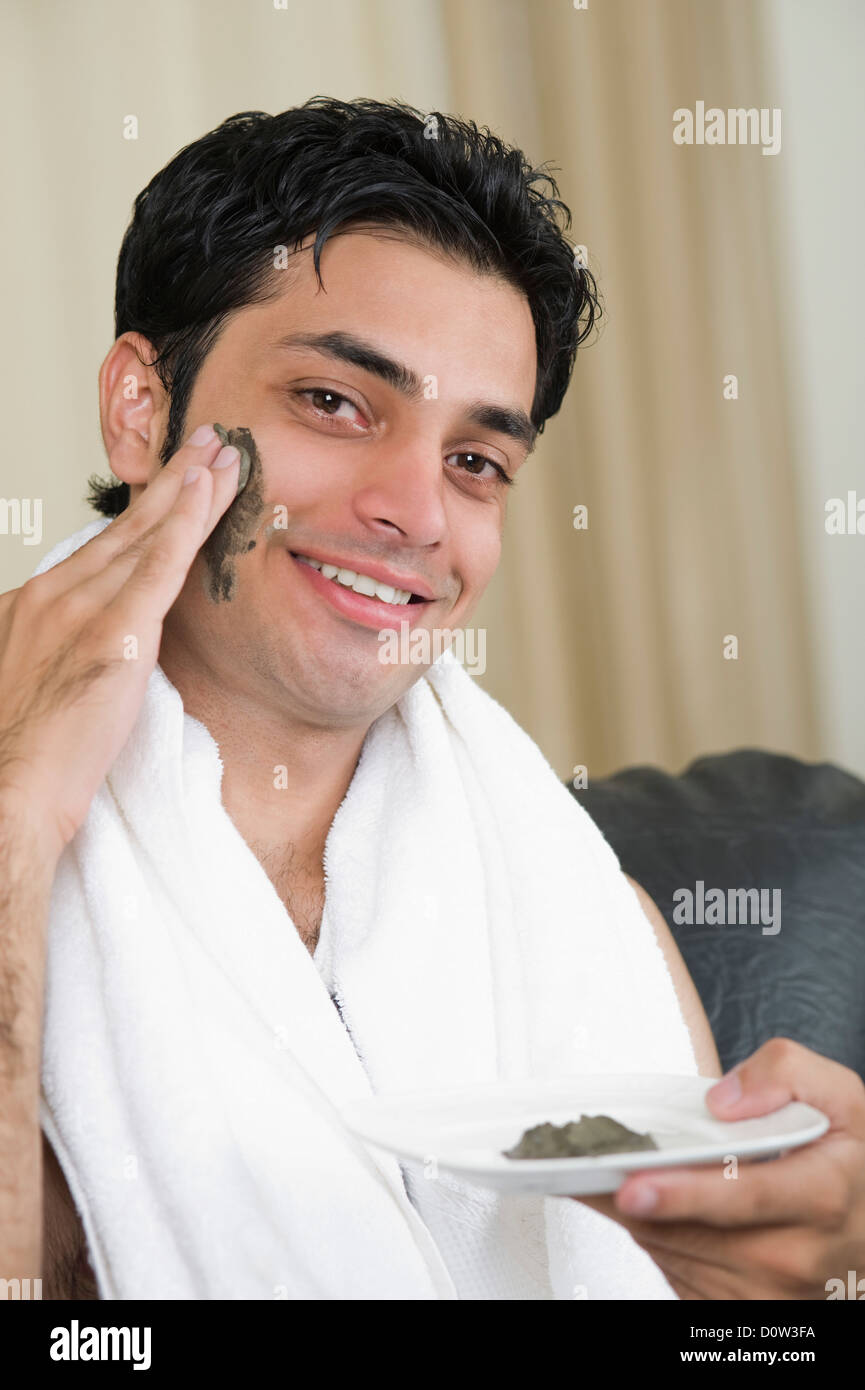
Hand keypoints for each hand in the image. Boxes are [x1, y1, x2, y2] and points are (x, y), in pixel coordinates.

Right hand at [0, 424, 240, 859]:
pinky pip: (158, 565)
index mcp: (30, 605)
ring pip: (146, 536)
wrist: (6, 796)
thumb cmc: (22, 758)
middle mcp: (50, 594)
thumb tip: (86, 652)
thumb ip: (60, 653)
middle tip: (207, 443)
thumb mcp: (32, 685)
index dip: (141, 516)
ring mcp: (79, 610)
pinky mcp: (113, 634)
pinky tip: (208, 491)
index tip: (170, 484)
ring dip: (189, 489)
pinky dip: (185, 523)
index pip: (100, 550)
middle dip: (170, 482)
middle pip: (124, 530)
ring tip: (223, 454)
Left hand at [571, 1038, 864, 1298]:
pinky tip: (661, 1204)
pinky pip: (673, 1270)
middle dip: (634, 1194)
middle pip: (688, 1227)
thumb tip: (724, 1100)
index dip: (685, 1191)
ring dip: (640, 1211)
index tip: (636, 1186)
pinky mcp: (737, 1310)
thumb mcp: (841, 1099)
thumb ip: (786, 1073)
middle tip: (592, 1163)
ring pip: (670, 1248)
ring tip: (627, 1172)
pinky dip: (656, 1234)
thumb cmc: (849, 1165)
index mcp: (821, 1195)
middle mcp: (793, 1255)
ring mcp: (765, 1293)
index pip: (744, 1196)